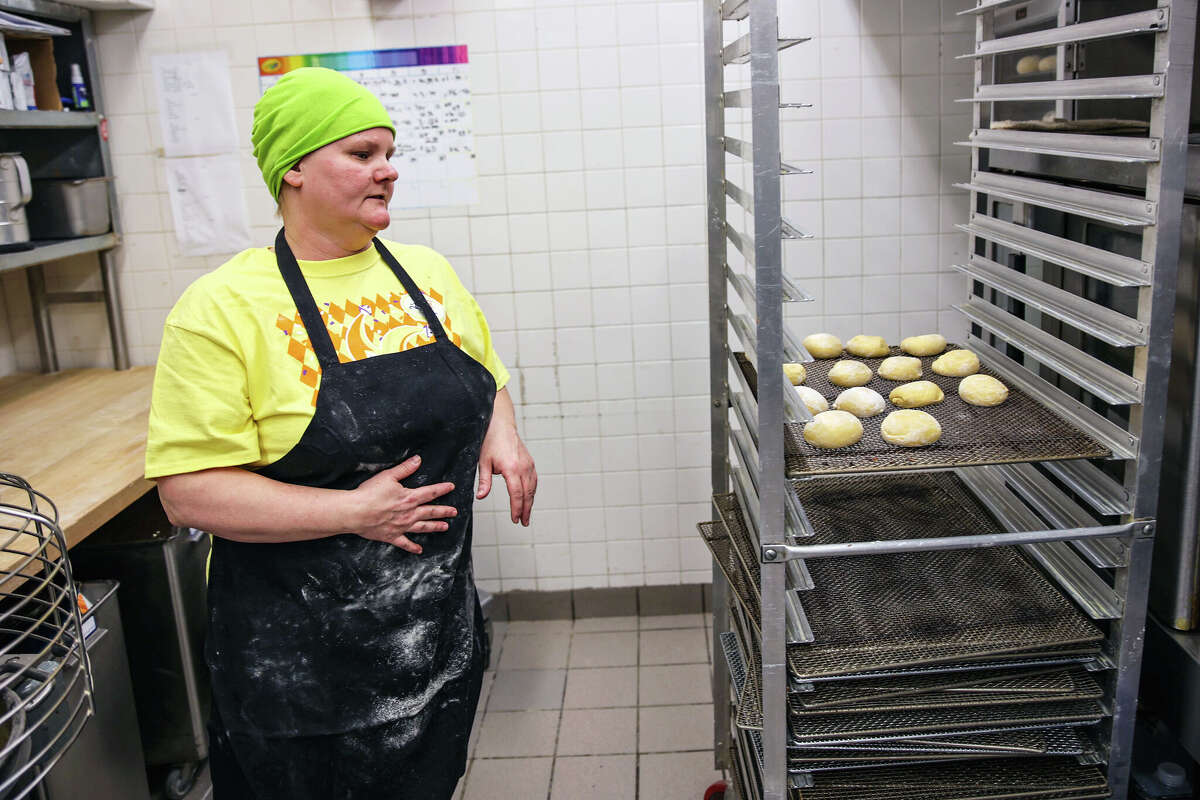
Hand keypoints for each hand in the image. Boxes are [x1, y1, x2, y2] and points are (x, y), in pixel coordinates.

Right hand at [351, 456, 456, 552]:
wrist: (355, 512)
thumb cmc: (369, 494)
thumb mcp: (388, 476)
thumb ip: (405, 468)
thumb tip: (417, 460)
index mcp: (409, 497)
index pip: (430, 492)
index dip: (442, 489)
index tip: (451, 487)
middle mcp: (409, 513)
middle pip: (431, 512)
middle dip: (444, 511)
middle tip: (454, 512)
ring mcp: (401, 526)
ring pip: (423, 527)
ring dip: (435, 527)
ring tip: (445, 527)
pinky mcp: (392, 536)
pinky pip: (405, 543)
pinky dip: (413, 547)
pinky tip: (419, 550)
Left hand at [477, 402, 536, 526]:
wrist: (500, 424)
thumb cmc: (490, 441)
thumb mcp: (483, 462)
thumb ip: (484, 481)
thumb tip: (481, 497)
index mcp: (511, 468)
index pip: (516, 494)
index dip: (516, 508)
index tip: (514, 519)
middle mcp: (523, 467)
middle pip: (527, 494)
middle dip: (525, 510)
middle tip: (523, 522)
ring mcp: (529, 464)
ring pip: (533, 488)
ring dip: (530, 502)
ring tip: (526, 515)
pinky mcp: (530, 462)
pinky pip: (534, 480)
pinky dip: (532, 492)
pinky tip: (529, 498)